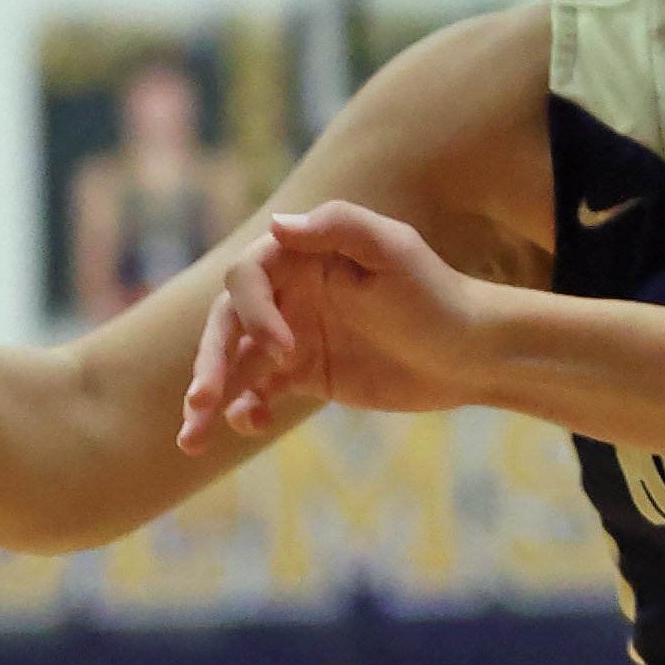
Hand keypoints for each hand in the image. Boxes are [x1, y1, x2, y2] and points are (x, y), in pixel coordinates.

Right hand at [177, 207, 501, 449]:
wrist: (473, 352)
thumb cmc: (438, 295)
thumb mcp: (395, 252)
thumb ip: (339, 228)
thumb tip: (276, 225)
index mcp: (300, 256)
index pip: (248, 278)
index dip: (254, 313)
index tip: (284, 350)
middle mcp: (286, 292)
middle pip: (227, 323)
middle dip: (210, 361)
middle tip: (201, 399)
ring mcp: (290, 335)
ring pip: (233, 363)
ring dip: (209, 395)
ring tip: (191, 439)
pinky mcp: (302, 374)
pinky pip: (257, 391)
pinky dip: (245, 409)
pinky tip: (248, 425)